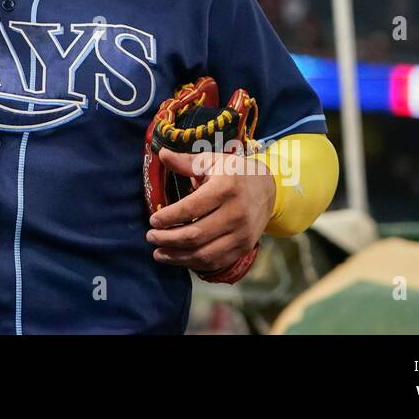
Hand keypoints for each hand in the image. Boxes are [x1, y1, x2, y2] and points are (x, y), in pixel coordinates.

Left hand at [145, 146, 274, 273]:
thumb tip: (162, 154)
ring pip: (204, 254)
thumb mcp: (212, 161)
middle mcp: (236, 213)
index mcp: (225, 188)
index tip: (153, 220)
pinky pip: (216, 262)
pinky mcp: (244, 248)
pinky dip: (194, 264)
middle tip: (150, 237)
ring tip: (158, 253)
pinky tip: (179, 259)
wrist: (268, 189)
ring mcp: (242, 234)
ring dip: (177, 257)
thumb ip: (186, 161)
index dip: (169, 217)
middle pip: (196, 235)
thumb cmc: (234, 172)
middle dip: (168, 239)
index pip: (191, 208)